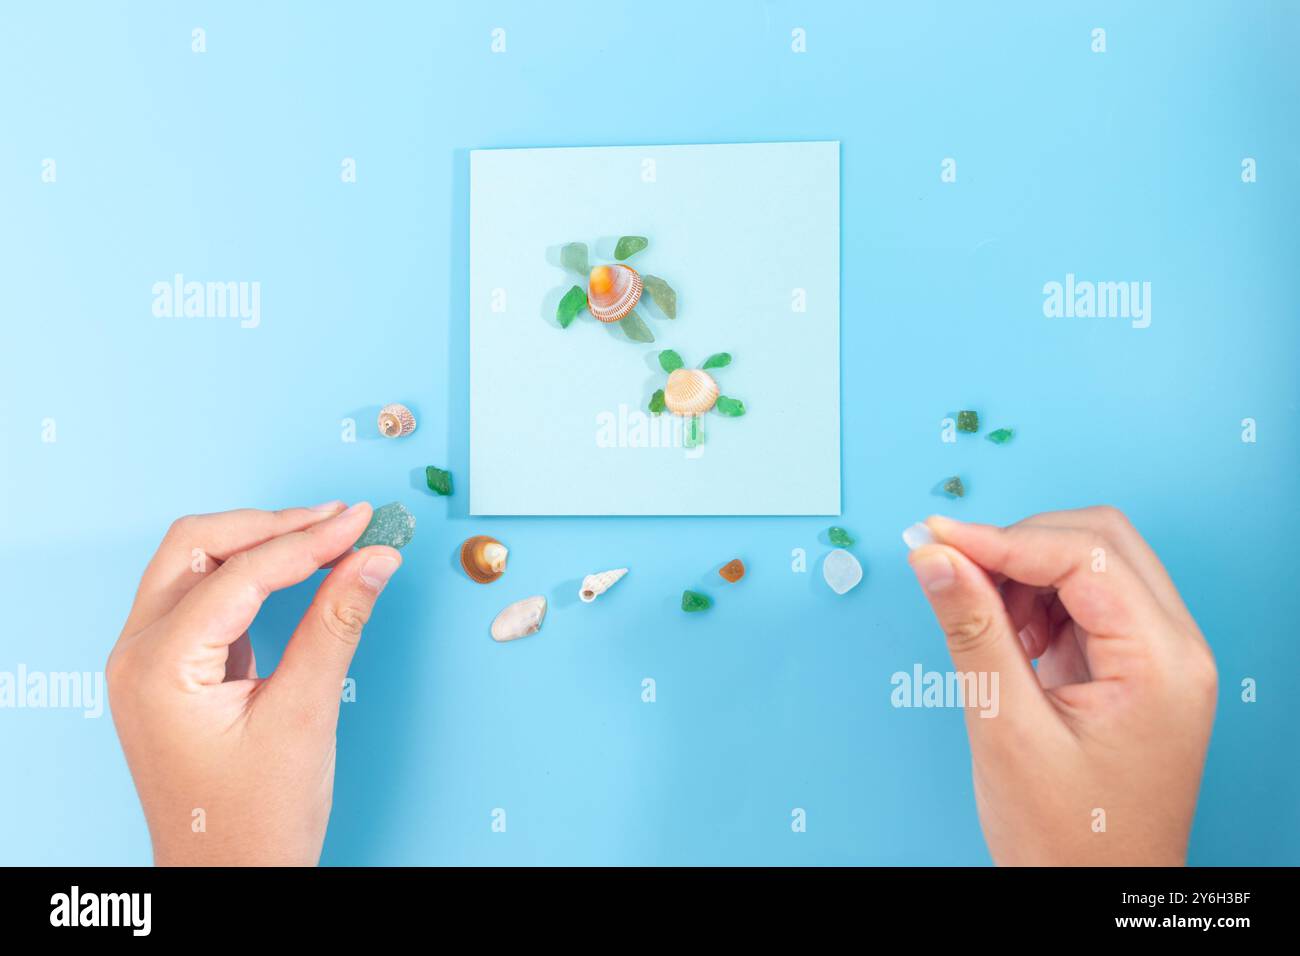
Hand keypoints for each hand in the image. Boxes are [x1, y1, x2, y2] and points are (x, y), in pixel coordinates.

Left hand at [107, 502, 400, 865]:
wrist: (228, 880)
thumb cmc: (252, 822)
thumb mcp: (303, 717)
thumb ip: (337, 625)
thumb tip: (372, 559)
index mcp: (159, 667)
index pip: (242, 574)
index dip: (310, 540)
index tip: (362, 522)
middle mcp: (138, 655)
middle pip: (199, 547)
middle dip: (274, 526)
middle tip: (342, 520)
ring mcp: (148, 663)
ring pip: (195, 564)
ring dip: (260, 543)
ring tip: (326, 536)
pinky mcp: (170, 672)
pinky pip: (203, 597)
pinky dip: (252, 575)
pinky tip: (298, 573)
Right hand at [907, 507, 1216, 865]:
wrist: (1097, 895)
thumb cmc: (1068, 837)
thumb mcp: (1006, 729)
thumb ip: (972, 631)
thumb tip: (935, 559)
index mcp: (1161, 663)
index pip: (1083, 556)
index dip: (1000, 539)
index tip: (935, 540)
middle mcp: (1175, 649)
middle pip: (1099, 540)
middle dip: (1018, 544)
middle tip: (951, 567)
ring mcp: (1159, 656)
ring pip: (1091, 562)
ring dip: (1025, 572)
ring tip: (982, 619)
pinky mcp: (1134, 665)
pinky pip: (1085, 599)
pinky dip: (1036, 601)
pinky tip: (1008, 637)